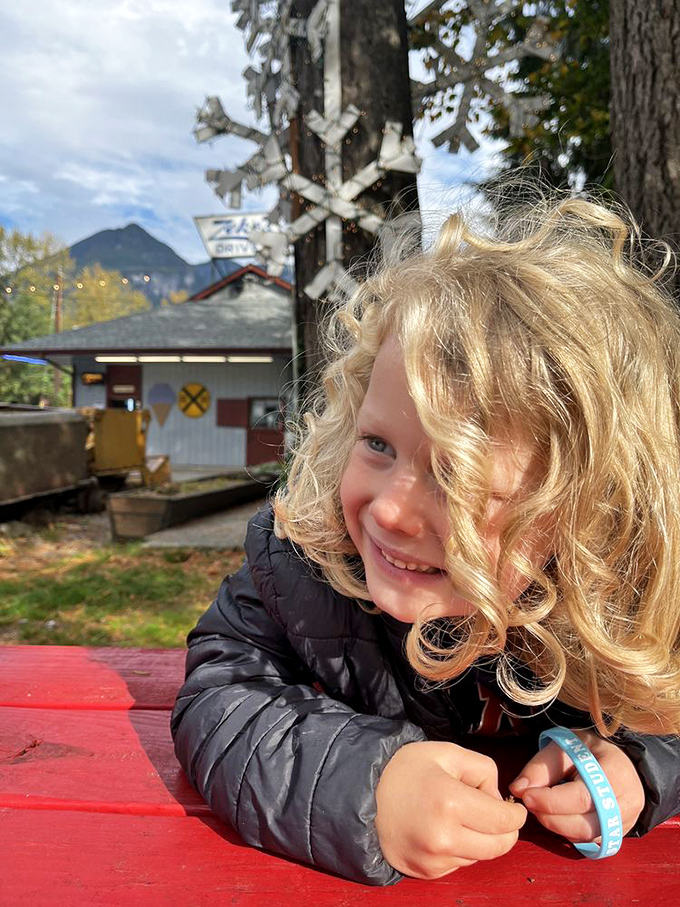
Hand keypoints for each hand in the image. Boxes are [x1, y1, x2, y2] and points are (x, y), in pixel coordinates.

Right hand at [375, 741, 526, 878]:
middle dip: (505, 830)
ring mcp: (434, 859)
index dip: (515, 815)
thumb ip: (482, 769)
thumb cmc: (405, 770)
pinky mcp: (426, 872)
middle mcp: (444, 837)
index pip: (504, 821)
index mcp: (451, 802)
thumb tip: (498, 799)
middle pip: (499, 846)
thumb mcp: (446, 753)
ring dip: (480, 839)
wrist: (362, 794)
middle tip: (495, 814)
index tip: (514, 809)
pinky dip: (460, 848)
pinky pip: (459, 863)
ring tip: (459, 816)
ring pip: (480, 856)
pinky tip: (443, 829)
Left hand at [509, 729, 644, 843]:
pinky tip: (556, 814)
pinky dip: (567, 831)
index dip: (550, 801)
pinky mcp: (617, 834)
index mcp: (616, 773)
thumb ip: (542, 766)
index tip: (526, 796)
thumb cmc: (589, 751)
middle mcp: (627, 802)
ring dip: (556, 825)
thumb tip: (518, 789)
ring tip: (540, 806)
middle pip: (584, 823)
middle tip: (529, 801)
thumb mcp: (565, 746)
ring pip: (585, 837)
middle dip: (549, 816)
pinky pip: (587, 841)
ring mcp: (625, 822)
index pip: (581, 797)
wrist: (619, 760)